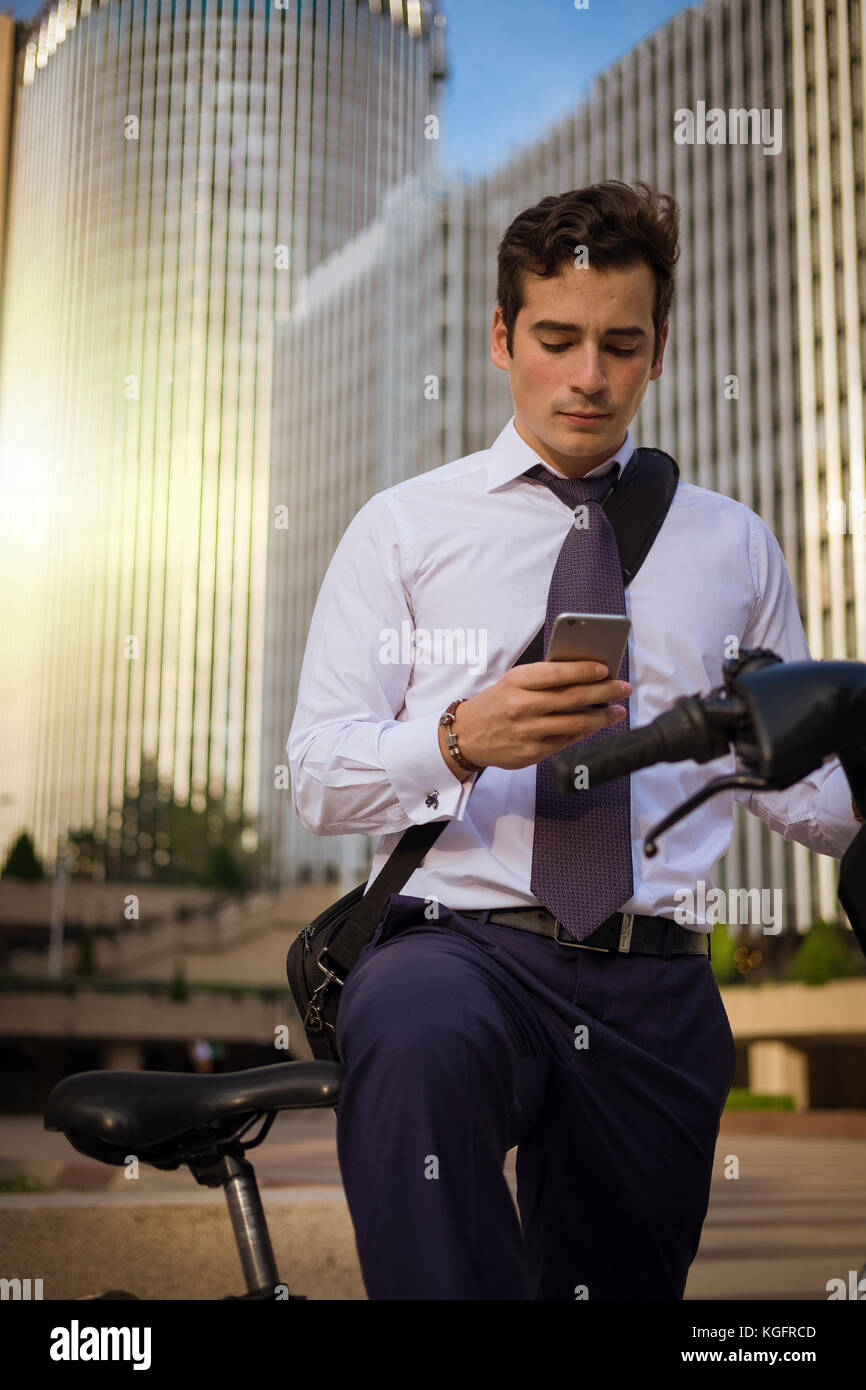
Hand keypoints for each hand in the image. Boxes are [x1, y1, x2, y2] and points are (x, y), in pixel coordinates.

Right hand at [444, 660, 631, 773]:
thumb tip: (584, 674)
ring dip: (602, 716)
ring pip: (575, 722)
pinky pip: (566, 741)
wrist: (466, 735)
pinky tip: (596, 725)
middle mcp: (522, 706)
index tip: (605, 668)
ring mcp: (527, 732)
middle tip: (624, 688)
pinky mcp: (532, 753)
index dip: (584, 670)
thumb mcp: (512, 682)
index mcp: (516, 682)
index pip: (556, 673)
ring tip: (617, 710)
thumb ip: (543, 678)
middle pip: (572, 698)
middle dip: (604, 692)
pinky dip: (584, 732)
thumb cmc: (496, 703)